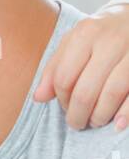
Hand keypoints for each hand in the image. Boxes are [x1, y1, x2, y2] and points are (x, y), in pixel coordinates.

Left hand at [35, 2, 128, 130]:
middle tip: (77, 122)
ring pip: (111, 95)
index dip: (61, 100)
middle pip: (85, 92)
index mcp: (86, 33)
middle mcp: (111, 40)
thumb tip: (38, 98)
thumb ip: (55, 68)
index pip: (64, 78)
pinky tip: (118, 125)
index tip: (65, 106)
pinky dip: (126, 115)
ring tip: (95, 121)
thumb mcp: (74, 42)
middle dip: (77, 115)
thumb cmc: (101, 34)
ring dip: (99, 117)